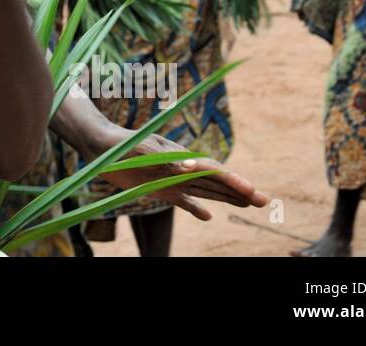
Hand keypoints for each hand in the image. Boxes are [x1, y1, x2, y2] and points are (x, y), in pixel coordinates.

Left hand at [98, 130, 268, 220]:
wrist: (102, 147)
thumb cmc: (122, 146)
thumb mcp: (144, 150)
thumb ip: (166, 159)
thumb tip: (191, 167)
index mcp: (180, 158)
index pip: (213, 171)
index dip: (232, 181)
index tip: (251, 190)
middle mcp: (181, 170)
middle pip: (216, 181)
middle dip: (239, 190)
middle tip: (264, 200)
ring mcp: (172, 180)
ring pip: (206, 191)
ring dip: (226, 198)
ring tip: (248, 202)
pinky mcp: (160, 189)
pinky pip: (183, 202)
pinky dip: (196, 209)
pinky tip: (208, 218)